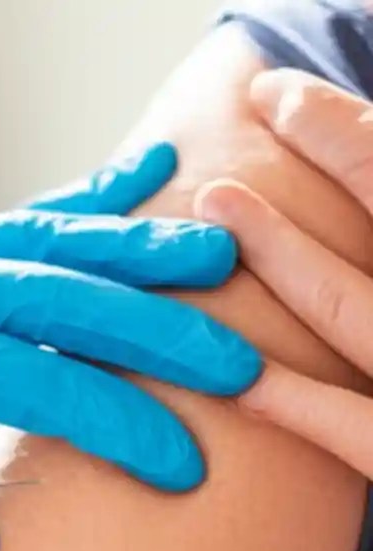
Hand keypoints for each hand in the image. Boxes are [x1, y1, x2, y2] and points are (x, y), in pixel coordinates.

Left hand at [192, 69, 372, 476]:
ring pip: (363, 312)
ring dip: (285, 254)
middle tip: (259, 99)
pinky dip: (300, 404)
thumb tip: (351, 173)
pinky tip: (234, 375)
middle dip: (331, 149)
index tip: (283, 93)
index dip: (352, 130)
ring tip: (215, 202)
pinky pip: (366, 434)